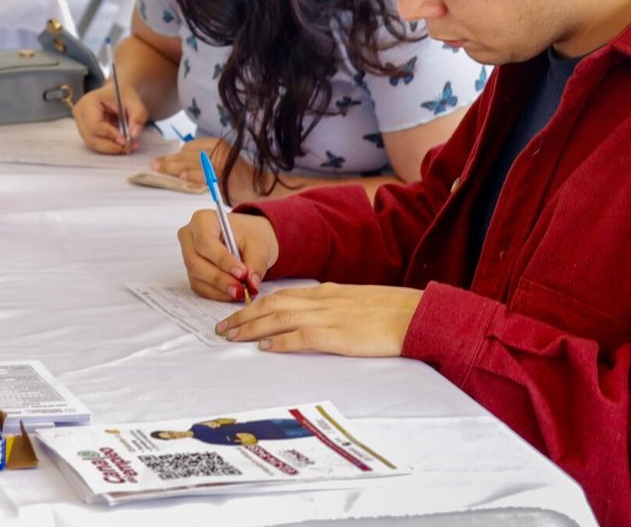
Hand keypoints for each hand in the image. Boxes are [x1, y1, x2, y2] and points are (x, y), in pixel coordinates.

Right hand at [72, 82, 147, 153]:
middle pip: (91, 138)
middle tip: (129, 146)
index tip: (126, 140)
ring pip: (92, 143)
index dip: (109, 135)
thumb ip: (138, 116)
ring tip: (128, 145)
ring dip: (111, 148)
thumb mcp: (136, 103)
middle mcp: (80, 113)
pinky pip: (95, 143)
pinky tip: (121, 144)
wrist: (118, 92)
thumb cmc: (124, 95)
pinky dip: (109, 147)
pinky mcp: (84, 130)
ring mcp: (80, 123)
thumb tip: (134, 134)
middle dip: (111, 146)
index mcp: (88, 102)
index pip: (94, 125)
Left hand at [152, 136, 256, 201]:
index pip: (190, 147)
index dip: (175, 154)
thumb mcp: (223, 166)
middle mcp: (218, 150)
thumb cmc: (245, 179)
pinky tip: (181, 176)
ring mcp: (222, 161)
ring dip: (173, 166)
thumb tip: (182, 169)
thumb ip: (205, 165)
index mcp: (217, 145)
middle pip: (187, 154)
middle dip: (169, 160)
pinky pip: (205, 174)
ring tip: (158, 169)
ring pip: (192, 163)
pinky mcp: (226, 174)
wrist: (267, 188)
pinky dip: (193, 175)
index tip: (163, 160)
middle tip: (154, 165)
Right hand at [177, 209, 277, 302]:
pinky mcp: (193, 272)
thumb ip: (256, 263)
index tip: (241, 273)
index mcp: (202, 220)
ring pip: (197, 276)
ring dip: (219, 288)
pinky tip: (233, 294)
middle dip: (219, 278)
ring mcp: (188, 255)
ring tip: (241, 292)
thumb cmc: (250, 234)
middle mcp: (189, 237)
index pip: (205, 241)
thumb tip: (251, 285)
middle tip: (241, 289)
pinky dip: (217, 293)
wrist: (249, 239)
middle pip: (195, 261)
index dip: (221, 259)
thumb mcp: (260, 244)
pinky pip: (200, 287)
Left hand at [216, 283, 423, 355]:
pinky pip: (303, 337)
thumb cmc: (390, 311)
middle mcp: (322, 301)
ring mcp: (330, 317)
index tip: (236, 314)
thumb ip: (331, 305)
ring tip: (232, 337)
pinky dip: (281, 342)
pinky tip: (265, 348)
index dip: (253, 305)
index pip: (280, 295)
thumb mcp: (355, 300)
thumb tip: (311, 314)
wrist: (418, 314)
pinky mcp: (340, 336)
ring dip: (252, 328)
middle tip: (221, 328)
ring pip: (279, 318)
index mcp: (325, 292)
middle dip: (243, 316)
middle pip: (271, 305)